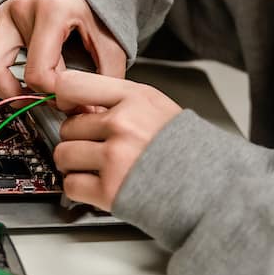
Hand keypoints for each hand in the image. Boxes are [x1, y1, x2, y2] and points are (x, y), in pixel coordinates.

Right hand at [0, 0, 126, 96]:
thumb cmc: (95, 13)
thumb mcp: (111, 42)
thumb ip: (105, 77)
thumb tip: (91, 112)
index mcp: (52, 10)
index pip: (38, 72)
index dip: (52, 95)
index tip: (67, 99)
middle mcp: (21, 7)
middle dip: (17, 93)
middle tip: (39, 99)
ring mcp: (4, 10)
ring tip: (18, 89)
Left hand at [52, 70, 181, 210]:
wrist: (210, 186)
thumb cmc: (188, 148)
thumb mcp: (157, 106)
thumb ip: (120, 102)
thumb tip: (82, 105)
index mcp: (134, 98)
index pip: (73, 85)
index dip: (64, 98)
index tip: (67, 107)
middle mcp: (123, 124)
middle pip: (68, 126)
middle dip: (77, 138)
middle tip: (95, 146)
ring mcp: (115, 157)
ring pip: (64, 155)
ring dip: (73, 164)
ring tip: (94, 167)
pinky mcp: (110, 190)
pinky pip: (71, 184)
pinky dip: (78, 188)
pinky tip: (96, 184)